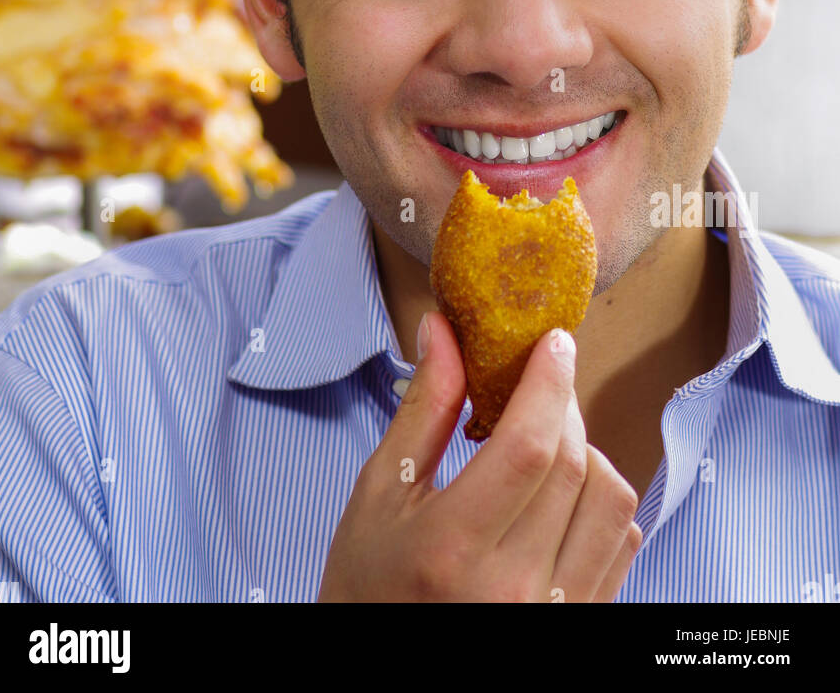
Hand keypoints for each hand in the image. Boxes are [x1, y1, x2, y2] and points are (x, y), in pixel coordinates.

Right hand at [317, 311, 641, 601]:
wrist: (383, 677)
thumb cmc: (369, 587)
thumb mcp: (378, 496)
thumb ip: (424, 411)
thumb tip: (445, 332)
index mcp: (452, 549)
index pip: (528, 446)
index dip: (549, 383)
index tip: (553, 341)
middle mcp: (512, 589)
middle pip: (573, 465)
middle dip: (563, 405)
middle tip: (540, 381)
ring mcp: (554, 616)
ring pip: (611, 500)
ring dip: (587, 453)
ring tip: (545, 447)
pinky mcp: (581, 626)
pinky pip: (622, 543)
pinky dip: (601, 502)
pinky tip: (561, 497)